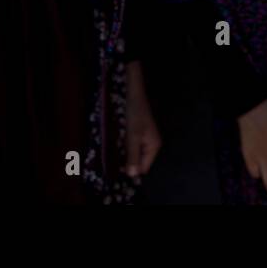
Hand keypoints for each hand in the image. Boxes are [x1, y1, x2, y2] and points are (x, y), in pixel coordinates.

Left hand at [124, 60, 161, 177]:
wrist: (133, 92)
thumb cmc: (134, 113)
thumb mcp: (132, 136)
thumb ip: (133, 156)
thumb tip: (132, 175)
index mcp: (153, 147)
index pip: (143, 168)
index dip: (131, 169)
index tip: (117, 167)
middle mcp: (151, 145)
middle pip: (138, 161)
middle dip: (126, 160)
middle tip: (113, 157)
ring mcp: (144, 139)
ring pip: (132, 153)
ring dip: (123, 152)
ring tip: (113, 148)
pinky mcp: (137, 133)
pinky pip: (130, 145)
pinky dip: (123, 145)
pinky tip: (116, 141)